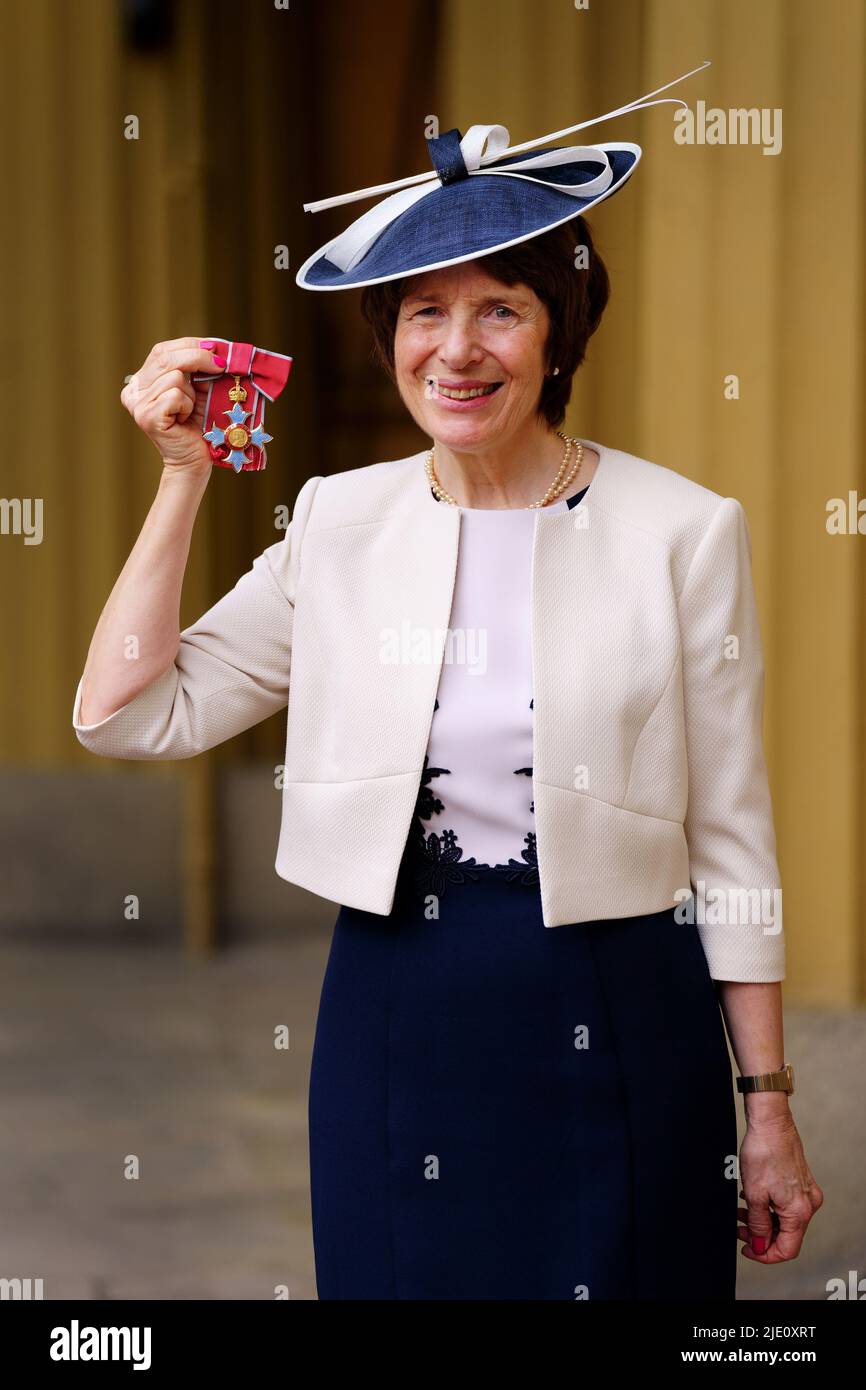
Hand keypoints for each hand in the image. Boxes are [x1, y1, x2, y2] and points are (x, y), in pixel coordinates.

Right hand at [121, 337, 222, 474]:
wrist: (195, 461)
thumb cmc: (199, 426)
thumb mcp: (199, 390)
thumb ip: (200, 368)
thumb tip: (217, 346)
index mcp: (143, 380)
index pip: (163, 350)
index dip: (190, 345)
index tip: (216, 349)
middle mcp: (134, 389)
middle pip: (166, 357)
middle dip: (198, 357)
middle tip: (222, 364)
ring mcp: (136, 403)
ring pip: (174, 377)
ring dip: (191, 394)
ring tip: (189, 412)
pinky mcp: (145, 416)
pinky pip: (175, 395)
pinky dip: (187, 406)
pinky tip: (183, 421)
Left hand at [737, 1111, 822, 1262]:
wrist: (771, 1122)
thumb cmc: (762, 1152)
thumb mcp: (754, 1194)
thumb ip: (758, 1225)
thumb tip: (760, 1246)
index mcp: (799, 1211)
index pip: (787, 1249)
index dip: (765, 1254)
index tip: (747, 1249)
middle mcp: (808, 1204)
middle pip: (787, 1235)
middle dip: (762, 1236)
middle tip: (740, 1229)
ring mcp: (807, 1193)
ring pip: (785, 1220)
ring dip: (763, 1220)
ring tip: (741, 1211)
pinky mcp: (802, 1182)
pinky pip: (787, 1205)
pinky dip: (769, 1207)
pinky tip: (752, 1198)